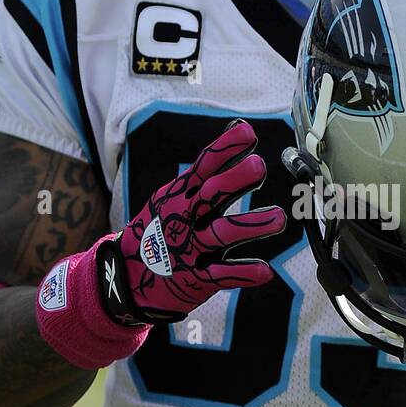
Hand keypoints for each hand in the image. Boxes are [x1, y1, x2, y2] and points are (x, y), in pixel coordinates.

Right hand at [99, 120, 285, 324]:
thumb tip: (239, 128)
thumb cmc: (160, 228)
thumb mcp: (175, 195)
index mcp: (180, 194)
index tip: (248, 134)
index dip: (225, 149)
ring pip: (221, 233)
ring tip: (279, 218)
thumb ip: (208, 169)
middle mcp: (183, 217)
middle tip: (259, 167)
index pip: (204, 166)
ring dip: (250, 225)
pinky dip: (243, 273)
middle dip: (234, 181)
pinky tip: (265, 271)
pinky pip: (221, 275)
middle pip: (210, 195)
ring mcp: (188, 248)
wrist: (127, 277)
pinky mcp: (195, 278)